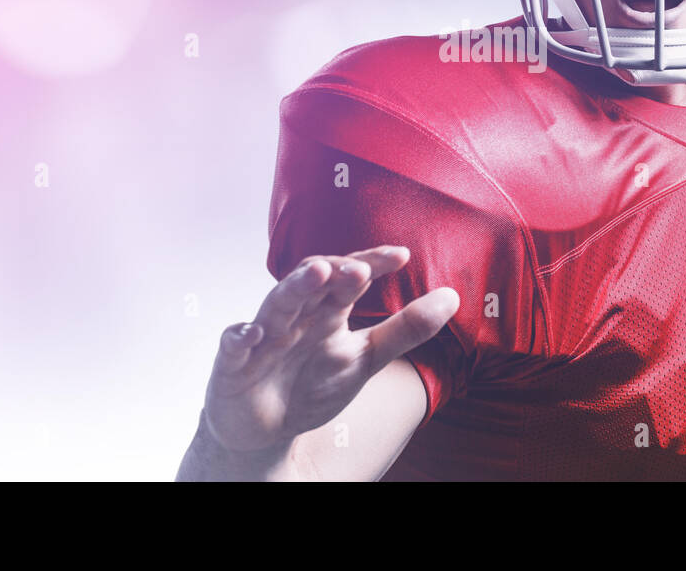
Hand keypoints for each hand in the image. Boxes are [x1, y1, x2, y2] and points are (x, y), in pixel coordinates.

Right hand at [202, 246, 458, 452]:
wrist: (266, 431)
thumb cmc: (313, 383)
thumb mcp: (366, 359)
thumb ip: (406, 329)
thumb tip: (453, 297)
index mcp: (325, 311)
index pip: (349, 276)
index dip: (372, 262)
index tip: (402, 255)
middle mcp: (295, 316)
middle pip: (310, 282)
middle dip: (333, 270)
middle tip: (360, 268)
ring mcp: (262, 338)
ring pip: (275, 305)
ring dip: (294, 288)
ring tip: (317, 274)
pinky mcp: (232, 365)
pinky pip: (232, 346)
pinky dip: (240, 338)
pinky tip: (251, 334)